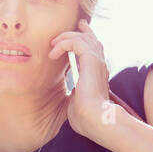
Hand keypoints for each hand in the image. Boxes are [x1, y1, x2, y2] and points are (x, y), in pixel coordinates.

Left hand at [48, 20, 110, 140]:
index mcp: (97, 74)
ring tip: (52, 45)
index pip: (93, 51)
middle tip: (61, 34)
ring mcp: (97, 62)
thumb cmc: (85, 117)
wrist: (95, 120)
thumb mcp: (77, 101)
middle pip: (91, 39)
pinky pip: (77, 42)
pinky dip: (64, 43)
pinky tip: (53, 54)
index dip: (85, 39)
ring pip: (83, 37)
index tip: (78, 31)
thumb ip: (75, 93)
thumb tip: (70, 95)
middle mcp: (100, 65)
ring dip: (66, 37)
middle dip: (78, 31)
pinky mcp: (92, 61)